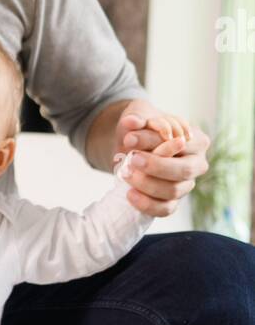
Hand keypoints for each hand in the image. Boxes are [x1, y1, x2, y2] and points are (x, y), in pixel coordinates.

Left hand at [115, 99, 210, 217]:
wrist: (132, 145)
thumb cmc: (143, 127)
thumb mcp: (139, 115)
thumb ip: (137, 117)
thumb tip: (131, 122)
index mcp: (196, 139)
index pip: (182, 144)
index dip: (156, 143)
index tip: (129, 139)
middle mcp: (197, 163)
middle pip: (185, 170)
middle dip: (157, 167)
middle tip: (132, 160)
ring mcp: (187, 184)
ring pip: (174, 191)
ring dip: (148, 185)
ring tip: (126, 174)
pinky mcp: (173, 201)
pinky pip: (165, 209)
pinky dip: (147, 205)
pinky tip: (130, 194)